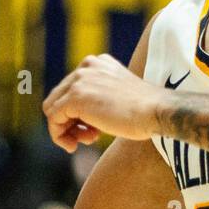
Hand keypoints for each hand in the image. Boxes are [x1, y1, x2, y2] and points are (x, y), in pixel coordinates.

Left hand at [42, 54, 164, 152]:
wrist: (156, 111)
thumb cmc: (145, 111)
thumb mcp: (119, 96)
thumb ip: (98, 98)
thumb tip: (77, 117)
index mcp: (98, 63)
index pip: (71, 88)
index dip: (77, 113)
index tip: (91, 129)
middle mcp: (86, 67)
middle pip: (60, 98)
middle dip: (70, 121)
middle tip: (87, 138)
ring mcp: (79, 80)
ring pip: (53, 109)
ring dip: (64, 129)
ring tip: (83, 142)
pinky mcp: (75, 97)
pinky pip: (53, 119)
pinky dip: (59, 135)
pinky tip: (74, 145)